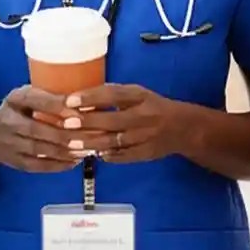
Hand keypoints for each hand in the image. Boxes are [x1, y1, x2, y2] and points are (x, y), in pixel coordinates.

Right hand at [0, 85, 84, 172]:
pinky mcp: (16, 162)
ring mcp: (10, 144)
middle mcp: (9, 121)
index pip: (34, 100)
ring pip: (40, 149)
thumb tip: (86, 99)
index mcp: (15, 99)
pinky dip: (58, 164)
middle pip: (37, 129)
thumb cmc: (19, 111)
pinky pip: (39, 165)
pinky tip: (75, 160)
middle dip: (64, 133)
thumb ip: (51, 96)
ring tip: (86, 149)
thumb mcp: (29, 95)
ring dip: (65, 151)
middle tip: (89, 135)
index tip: (78, 110)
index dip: (56, 106)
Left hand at [66, 84, 185, 163]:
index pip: (113, 94)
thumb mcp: (137, 94)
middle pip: (112, 120)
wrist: (183, 128)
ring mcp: (145, 137)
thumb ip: (112, 96)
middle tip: (66, 124)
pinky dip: (106, 155)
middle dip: (87, 122)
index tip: (70, 100)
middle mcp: (143, 116)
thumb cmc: (152, 106)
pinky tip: (92, 154)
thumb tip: (80, 100)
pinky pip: (122, 156)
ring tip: (72, 143)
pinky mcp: (145, 153)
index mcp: (140, 97)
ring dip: (91, 143)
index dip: (91, 97)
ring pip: (114, 141)